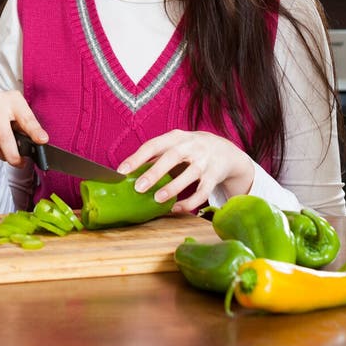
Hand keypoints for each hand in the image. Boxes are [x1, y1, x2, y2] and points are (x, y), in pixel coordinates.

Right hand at [0, 91, 47, 172]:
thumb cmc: (5, 112)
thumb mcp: (19, 114)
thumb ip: (27, 127)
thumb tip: (38, 142)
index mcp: (14, 98)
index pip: (25, 117)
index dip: (34, 130)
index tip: (42, 140)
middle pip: (4, 134)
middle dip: (12, 154)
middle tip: (20, 163)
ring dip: (2, 153)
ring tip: (7, 153)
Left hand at [117, 129, 254, 213]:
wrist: (224, 150)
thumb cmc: (190, 148)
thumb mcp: (174, 144)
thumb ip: (155, 156)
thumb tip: (129, 171)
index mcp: (176, 137)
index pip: (153, 145)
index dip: (137, 157)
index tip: (121, 171)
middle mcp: (192, 147)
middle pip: (172, 157)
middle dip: (154, 172)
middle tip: (138, 188)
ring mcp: (205, 162)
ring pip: (190, 175)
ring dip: (173, 188)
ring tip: (157, 199)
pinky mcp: (214, 177)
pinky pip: (203, 192)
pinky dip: (189, 203)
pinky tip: (174, 208)